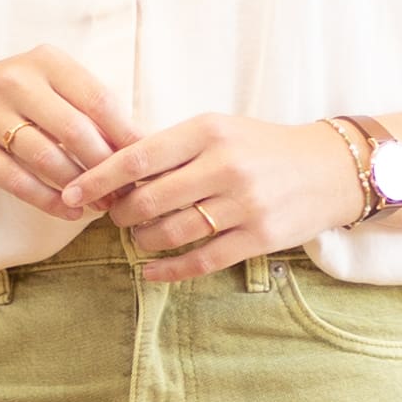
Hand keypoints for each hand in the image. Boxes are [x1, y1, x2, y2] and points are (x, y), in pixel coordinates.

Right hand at [0, 48, 138, 212]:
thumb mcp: (47, 84)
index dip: (125, 133)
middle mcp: (15, 83)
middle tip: (125, 191)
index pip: (97, 98)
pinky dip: (49, 200)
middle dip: (105, 166)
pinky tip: (70, 211)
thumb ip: (87, 106)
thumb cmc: (11, 97)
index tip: (146, 160)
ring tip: (101, 204)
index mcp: (45, 62)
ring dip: (80, 187)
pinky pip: (17, 181)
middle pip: (75, 131)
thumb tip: (139, 143)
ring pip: (46, 158)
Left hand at [63, 112, 364, 278]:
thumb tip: (109, 170)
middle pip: (148, 200)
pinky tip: (151, 272)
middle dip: (121, 214)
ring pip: (170, 232)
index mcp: (208, 131)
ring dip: (143, 241)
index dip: (98, 178)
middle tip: (115, 217)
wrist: (330, 168)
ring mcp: (244, 204)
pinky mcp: (258, 237)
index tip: (70, 192)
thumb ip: (171, 148)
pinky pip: (200, 261)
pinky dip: (168, 270)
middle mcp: (225, 165)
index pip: (138, 156)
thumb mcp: (219, 130)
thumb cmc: (262, 147)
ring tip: (139, 238)